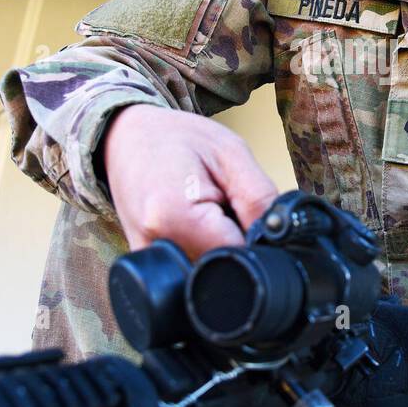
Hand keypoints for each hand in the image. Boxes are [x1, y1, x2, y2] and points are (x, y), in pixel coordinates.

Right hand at [100, 104, 279, 258]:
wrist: (125, 139)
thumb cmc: (176, 138)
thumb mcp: (230, 153)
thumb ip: (260, 199)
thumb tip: (282, 242)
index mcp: (173, 217)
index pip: (241, 253)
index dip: (257, 236)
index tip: (246, 207)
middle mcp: (155, 247)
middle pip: (225, 265)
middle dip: (238, 239)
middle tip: (223, 201)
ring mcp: (149, 261)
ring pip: (210, 268)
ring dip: (220, 243)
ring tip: (206, 207)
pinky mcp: (149, 265)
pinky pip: (192, 266)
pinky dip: (203, 245)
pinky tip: (194, 219)